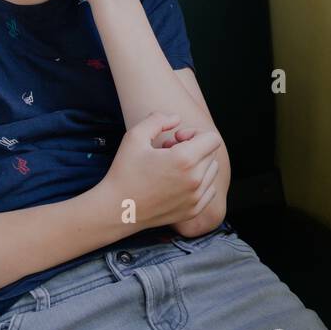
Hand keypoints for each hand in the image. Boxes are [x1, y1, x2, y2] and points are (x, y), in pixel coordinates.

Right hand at [103, 111, 221, 232]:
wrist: (118, 209)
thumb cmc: (124, 172)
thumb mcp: (135, 136)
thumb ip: (158, 119)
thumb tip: (177, 118)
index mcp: (185, 159)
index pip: (213, 138)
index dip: (195, 133)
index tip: (177, 139)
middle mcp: (195, 180)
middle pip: (211, 153)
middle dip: (194, 148)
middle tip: (169, 152)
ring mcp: (195, 198)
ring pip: (212, 172)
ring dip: (198, 165)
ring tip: (173, 167)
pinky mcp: (193, 211)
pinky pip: (209, 190)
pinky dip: (199, 183)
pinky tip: (179, 182)